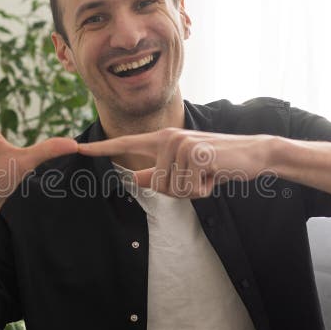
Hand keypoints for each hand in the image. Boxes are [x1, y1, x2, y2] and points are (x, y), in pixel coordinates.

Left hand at [77, 128, 281, 197]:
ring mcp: (180, 144)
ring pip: (171, 189)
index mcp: (162, 140)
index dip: (102, 149)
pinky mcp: (194, 153)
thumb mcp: (185, 170)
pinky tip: (214, 174)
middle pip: (155, 184)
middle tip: (199, 177)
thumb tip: (134, 178)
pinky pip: (187, 188)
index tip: (78, 149)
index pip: (126, 144)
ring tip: (207, 174)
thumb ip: (159, 173)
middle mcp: (167, 138)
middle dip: (179, 191)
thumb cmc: (216, 164)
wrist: (252, 154)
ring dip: (193, 190)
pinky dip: (203, 189)